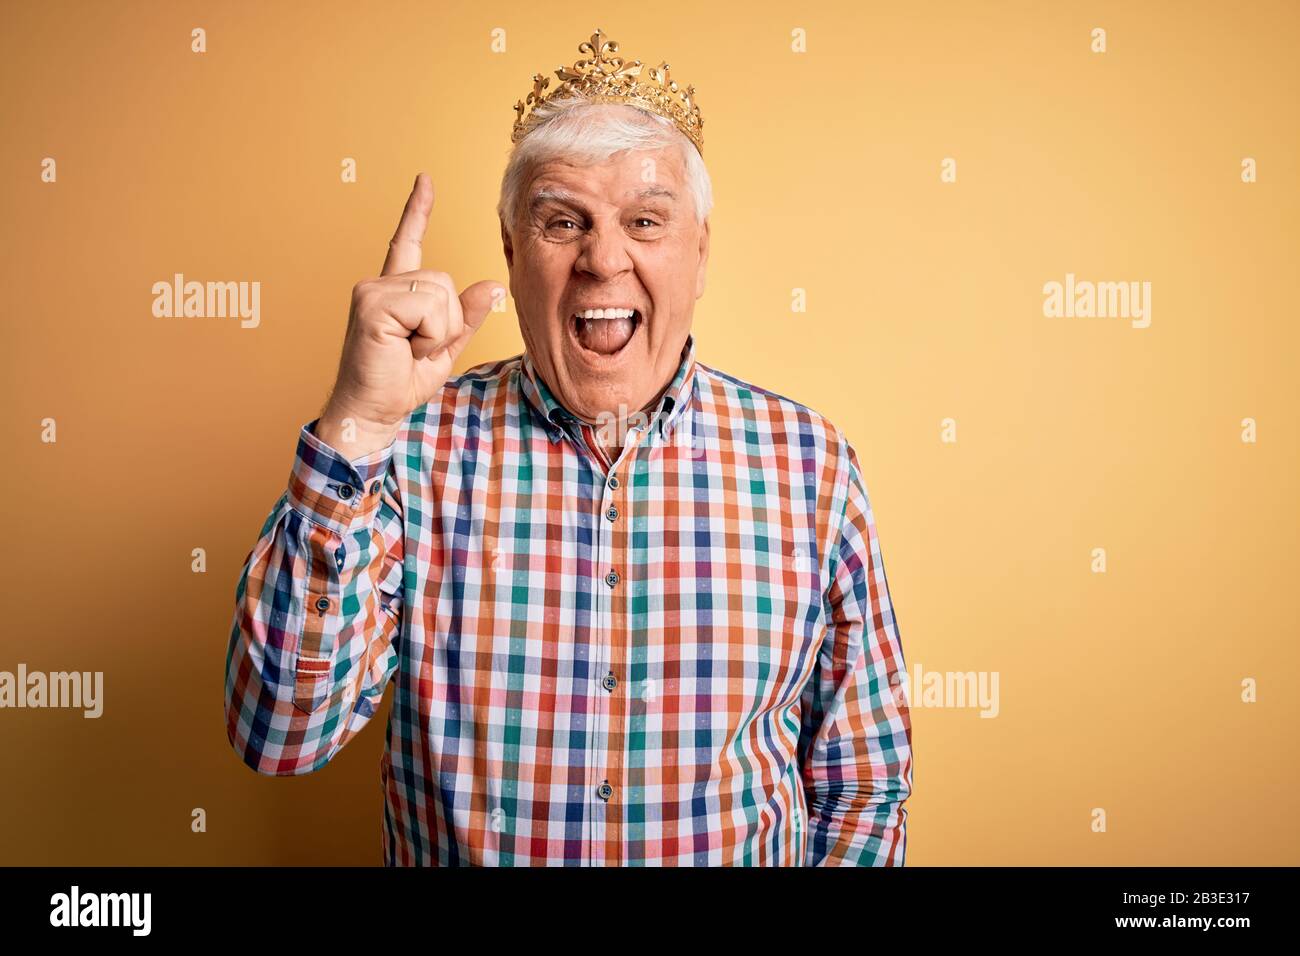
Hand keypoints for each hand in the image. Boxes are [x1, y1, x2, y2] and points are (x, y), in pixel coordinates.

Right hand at [317, 173, 502, 452]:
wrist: (371, 413)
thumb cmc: (400, 382)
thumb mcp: (444, 347)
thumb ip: (466, 317)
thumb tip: (493, 285)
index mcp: (394, 291)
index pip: (407, 241)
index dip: (417, 210)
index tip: (425, 179)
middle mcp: (379, 284)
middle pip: (445, 282)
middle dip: (447, 323)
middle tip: (416, 349)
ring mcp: (371, 292)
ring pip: (440, 294)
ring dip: (438, 332)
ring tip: (408, 350)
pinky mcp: (371, 306)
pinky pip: (428, 308)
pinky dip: (429, 336)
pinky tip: (402, 350)